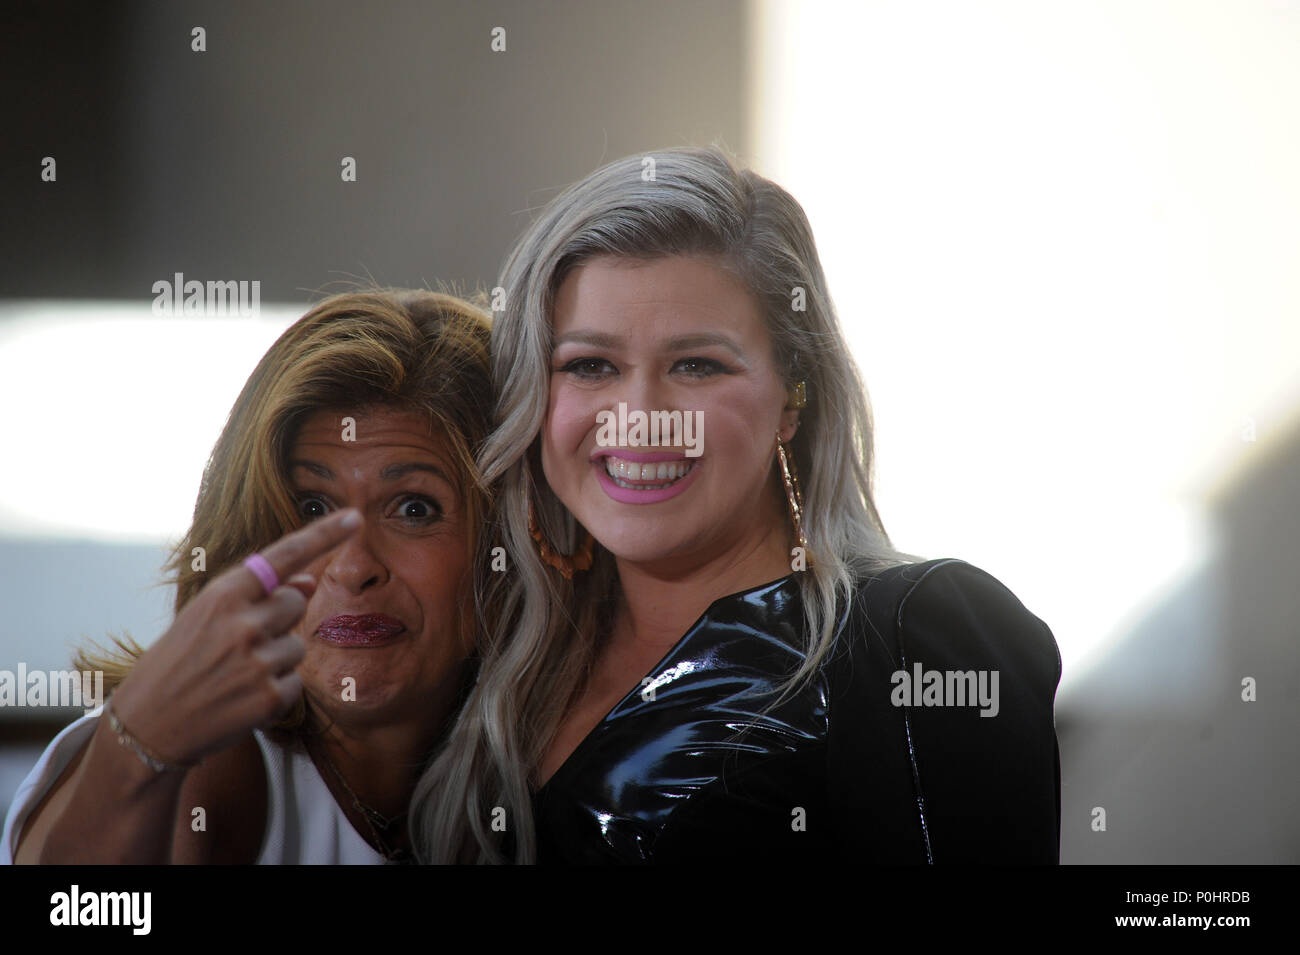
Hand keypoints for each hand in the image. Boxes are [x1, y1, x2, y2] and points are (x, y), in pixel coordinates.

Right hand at [108, 508, 361, 766]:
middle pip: (296, 603)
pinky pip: (295, 683)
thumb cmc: (177, 664)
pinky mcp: (270, 697)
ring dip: (276, 660)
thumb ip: (257, 597)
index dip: (323, 535)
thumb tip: (308, 582)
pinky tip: (240, 700)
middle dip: (278, 620)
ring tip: (233, 677)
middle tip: (237, 645)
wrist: (145, 728)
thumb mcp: (206, 618)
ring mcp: (259, 661)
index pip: (283, 556)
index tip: (354, 518)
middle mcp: (244, 623)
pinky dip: (274, 693)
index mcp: (223, 595)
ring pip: (298, 646)